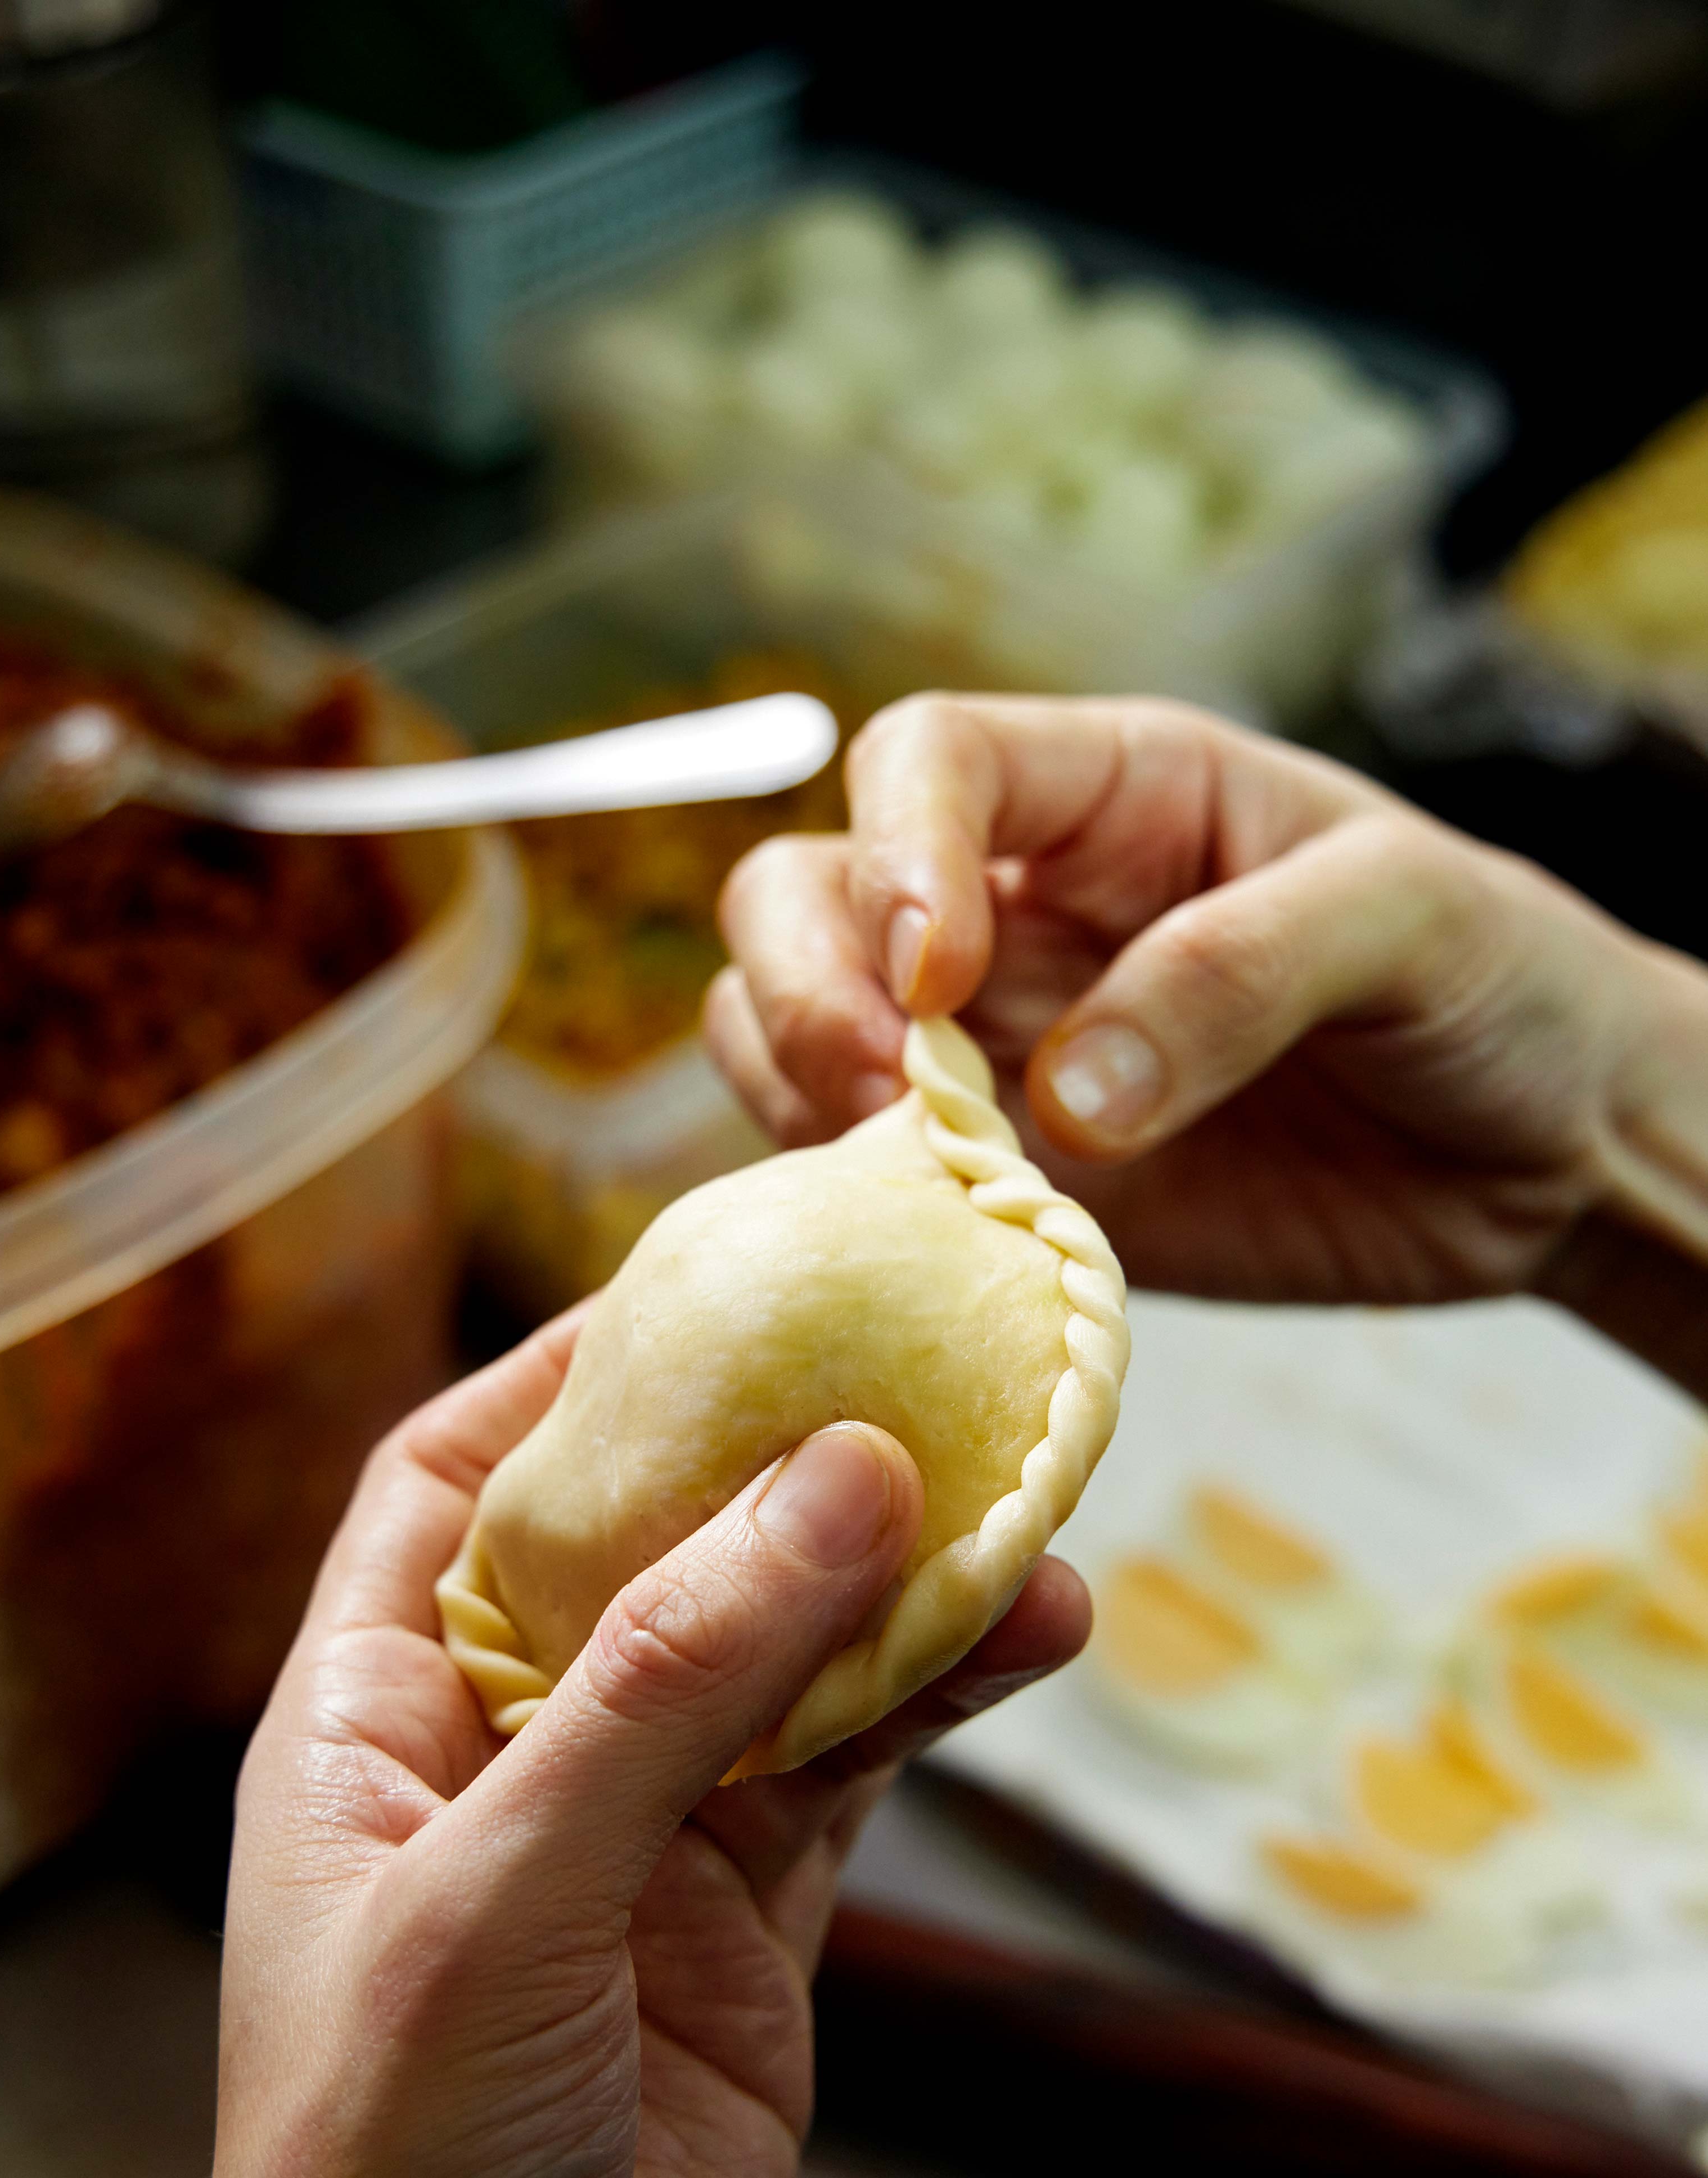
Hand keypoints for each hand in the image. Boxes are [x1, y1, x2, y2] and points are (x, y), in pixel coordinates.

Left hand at [179, 1311, 1086, 2177]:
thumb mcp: (498, 1910)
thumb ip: (671, 1687)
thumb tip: (838, 1477)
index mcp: (365, 1737)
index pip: (451, 1488)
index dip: (566, 1374)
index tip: (710, 1285)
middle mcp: (498, 1777)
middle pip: (644, 1550)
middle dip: (773, 1458)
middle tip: (921, 1357)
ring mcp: (633, 1864)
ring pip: (778, 1658)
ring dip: (895, 1580)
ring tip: (1027, 1497)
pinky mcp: (745, 1953)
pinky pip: (851, 1777)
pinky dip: (938, 1701)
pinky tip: (1030, 1633)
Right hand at [708, 694, 1707, 1316]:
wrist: (1547, 1154)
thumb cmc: (1498, 986)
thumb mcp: (1410, 922)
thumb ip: (1238, 975)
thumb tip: (1066, 1097)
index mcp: (1112, 794)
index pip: (927, 761)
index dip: (893, 853)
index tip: (932, 977)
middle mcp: (1022, 911)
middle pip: (802, 895)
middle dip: (801, 988)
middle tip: (883, 1099)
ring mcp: (998, 1052)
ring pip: (792, 1034)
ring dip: (803, 1098)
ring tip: (910, 1183)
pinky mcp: (1011, 1186)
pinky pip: (868, 1184)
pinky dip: (855, 1214)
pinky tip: (925, 1252)